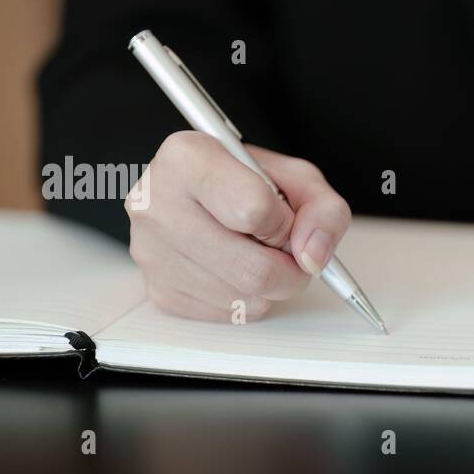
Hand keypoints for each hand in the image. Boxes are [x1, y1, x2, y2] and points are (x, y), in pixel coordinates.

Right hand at [124, 132, 351, 320]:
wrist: (197, 195)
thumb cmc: (244, 182)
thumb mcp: (294, 178)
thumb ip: (322, 209)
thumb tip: (312, 256)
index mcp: (187, 158)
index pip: (255, 211)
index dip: (284, 223)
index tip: (282, 217)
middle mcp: (156, 203)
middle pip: (256, 271)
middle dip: (290, 268)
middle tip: (285, 249)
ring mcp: (151, 252)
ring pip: (247, 299)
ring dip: (270, 286)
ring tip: (253, 252)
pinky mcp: (159, 291)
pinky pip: (230, 314)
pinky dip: (247, 298)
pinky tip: (233, 268)